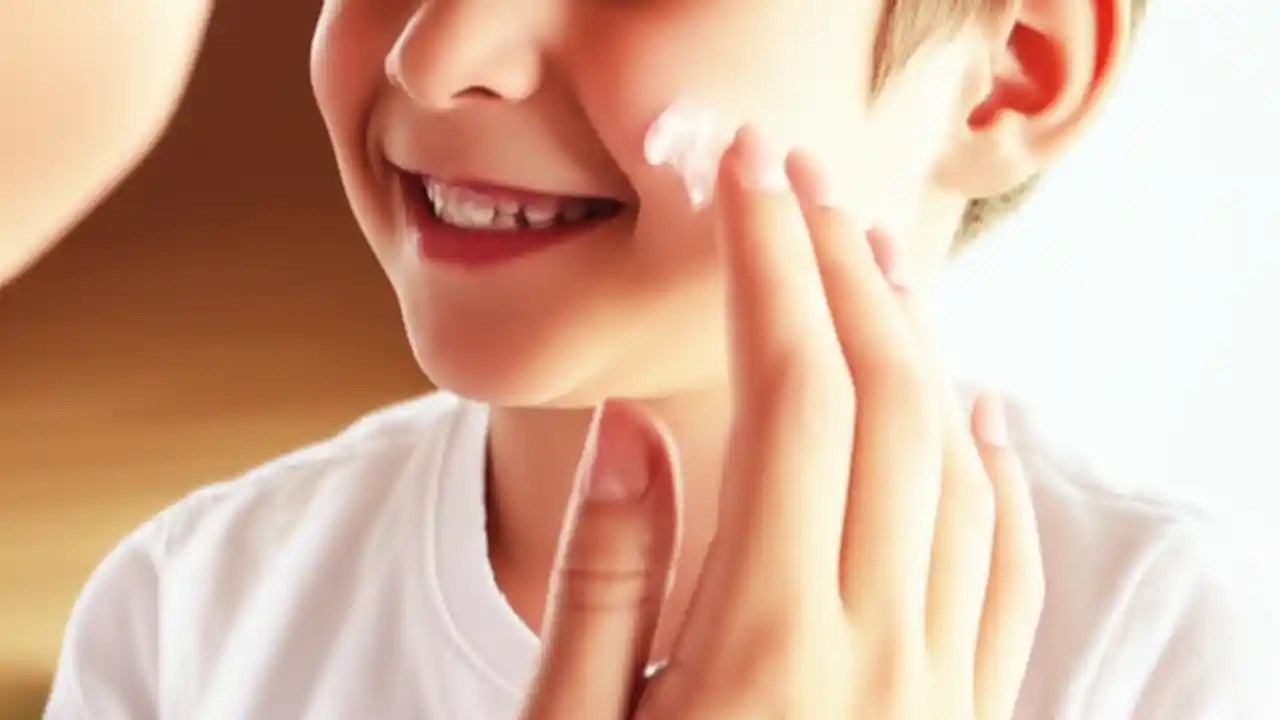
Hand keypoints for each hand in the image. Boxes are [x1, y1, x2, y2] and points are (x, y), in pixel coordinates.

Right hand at [520, 126, 1044, 719]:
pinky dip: (997, 471)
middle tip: (801, 183)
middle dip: (842, 270)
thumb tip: (631, 424)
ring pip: (956, 471)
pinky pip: (1006, 572)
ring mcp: (938, 690)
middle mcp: (877, 655)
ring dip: (917, 345)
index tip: (745, 178)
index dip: (769, 267)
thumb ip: (603, 579)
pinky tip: (976, 411)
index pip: (790, 397)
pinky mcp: (967, 717)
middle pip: (886, 407)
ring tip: (874, 260)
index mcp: (766, 647)